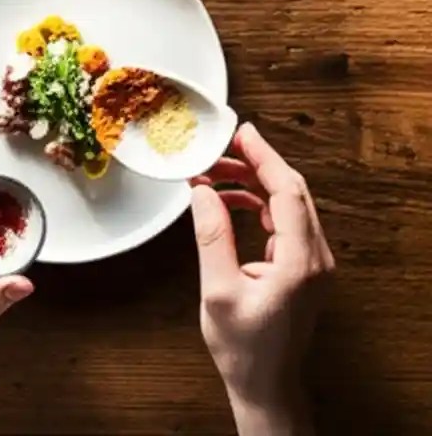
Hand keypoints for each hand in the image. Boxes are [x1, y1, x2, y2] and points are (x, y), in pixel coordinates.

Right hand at [190, 124, 334, 435]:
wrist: (266, 384)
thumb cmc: (243, 347)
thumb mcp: (217, 290)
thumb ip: (211, 237)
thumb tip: (202, 194)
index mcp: (299, 261)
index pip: (288, 192)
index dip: (264, 158)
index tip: (242, 133)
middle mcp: (315, 258)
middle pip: (293, 193)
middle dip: (258, 164)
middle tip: (223, 147)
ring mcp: (313, 264)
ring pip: (290, 205)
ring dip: (256, 184)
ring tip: (216, 174)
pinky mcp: (303, 269)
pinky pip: (286, 223)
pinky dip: (260, 205)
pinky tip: (230, 202)